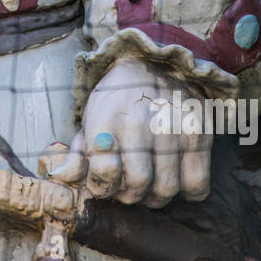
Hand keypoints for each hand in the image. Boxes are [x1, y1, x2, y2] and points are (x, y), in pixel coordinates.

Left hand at [39, 58, 211, 207]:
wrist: (153, 64)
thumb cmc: (117, 98)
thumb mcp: (91, 118)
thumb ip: (78, 153)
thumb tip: (61, 177)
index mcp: (107, 119)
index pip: (104, 172)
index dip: (102, 185)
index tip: (106, 180)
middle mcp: (141, 123)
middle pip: (137, 186)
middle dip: (129, 194)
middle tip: (129, 185)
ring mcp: (173, 129)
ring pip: (166, 190)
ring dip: (156, 196)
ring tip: (151, 183)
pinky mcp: (199, 134)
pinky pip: (196, 185)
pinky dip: (187, 191)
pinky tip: (177, 177)